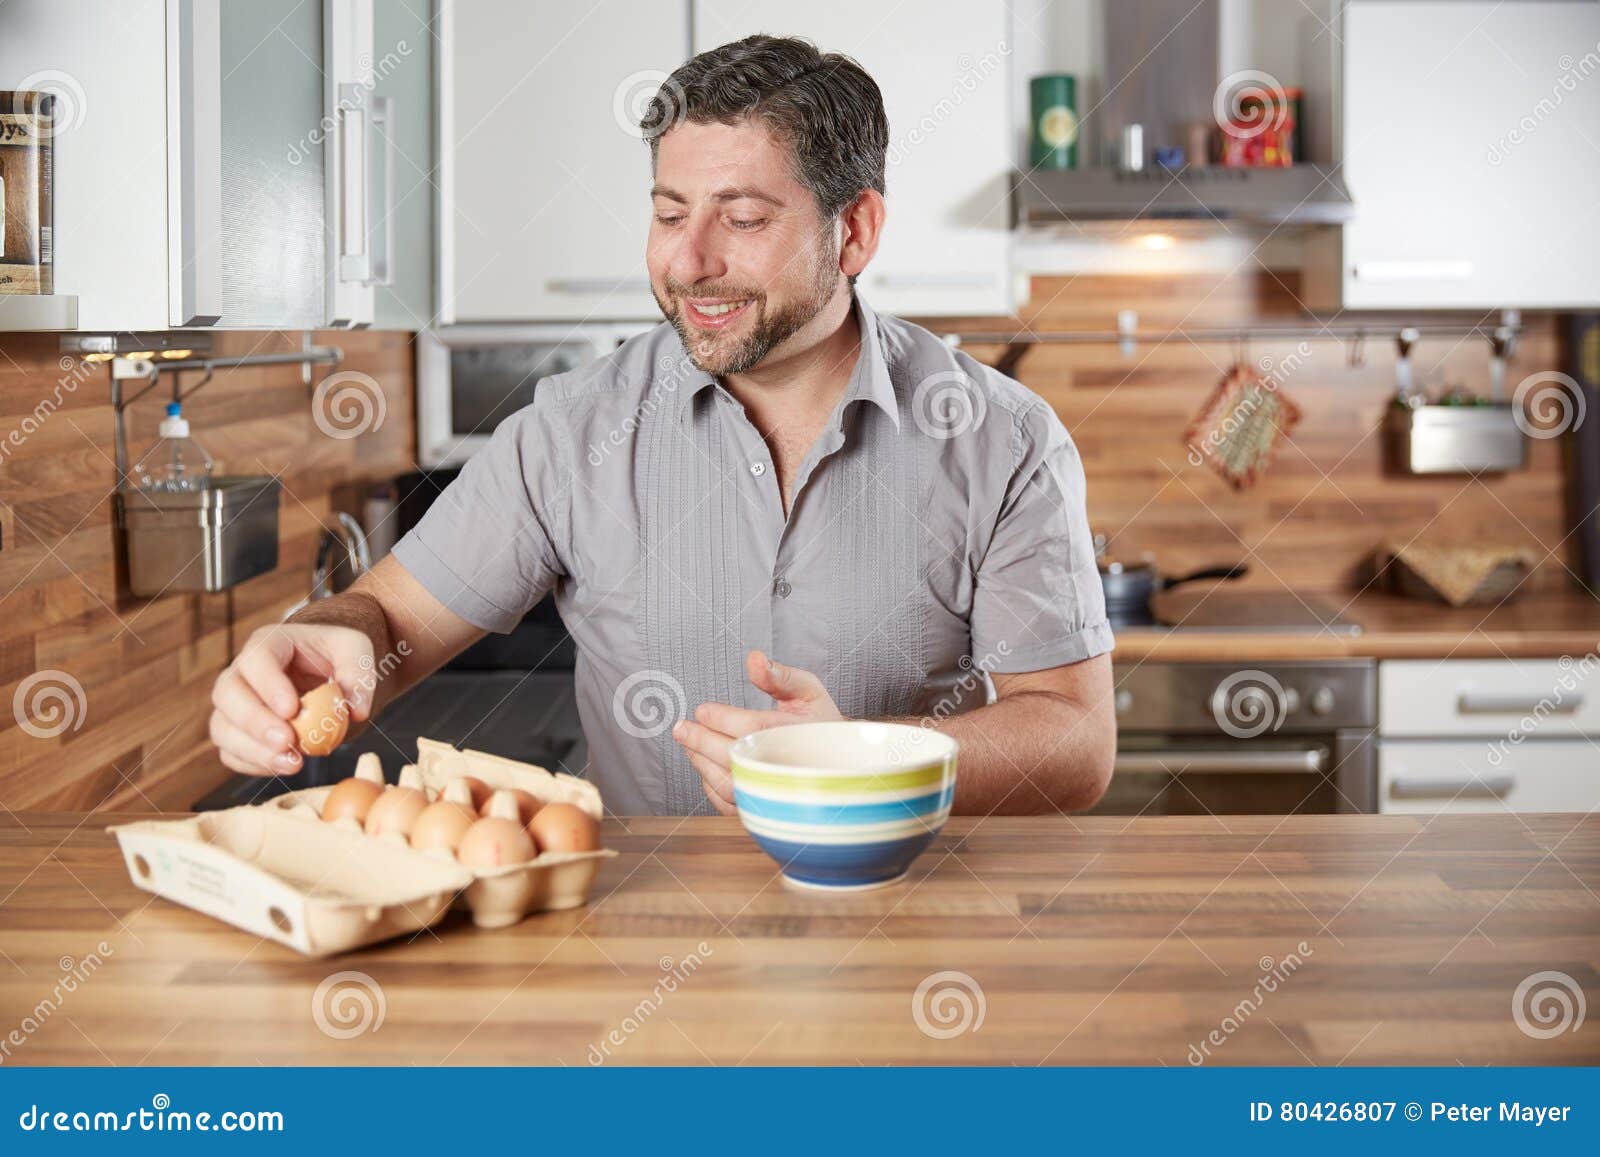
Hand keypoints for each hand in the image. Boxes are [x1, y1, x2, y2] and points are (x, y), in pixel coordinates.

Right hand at [208, 623, 374, 775]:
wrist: (323, 673)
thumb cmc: (336, 656)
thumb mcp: (355, 650)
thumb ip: (357, 675)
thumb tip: (356, 711)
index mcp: (269, 643)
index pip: (256, 659)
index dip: (268, 685)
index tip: (292, 710)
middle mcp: (242, 672)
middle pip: (227, 694)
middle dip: (255, 722)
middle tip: (287, 741)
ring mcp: (234, 704)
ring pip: (222, 728)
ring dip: (253, 750)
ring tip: (293, 763)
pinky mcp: (236, 733)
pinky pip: (231, 753)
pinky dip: (253, 764)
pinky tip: (284, 767)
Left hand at [672, 650, 842, 814]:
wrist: (841, 762)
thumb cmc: (821, 723)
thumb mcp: (808, 691)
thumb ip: (779, 676)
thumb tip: (753, 659)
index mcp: (799, 735)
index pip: (751, 727)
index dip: (720, 718)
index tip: (702, 709)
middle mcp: (787, 767)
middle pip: (733, 756)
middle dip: (700, 740)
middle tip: (681, 728)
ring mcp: (776, 792)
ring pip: (728, 784)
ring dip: (701, 763)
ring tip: (688, 744)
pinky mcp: (766, 808)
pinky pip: (731, 804)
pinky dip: (711, 787)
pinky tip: (705, 767)